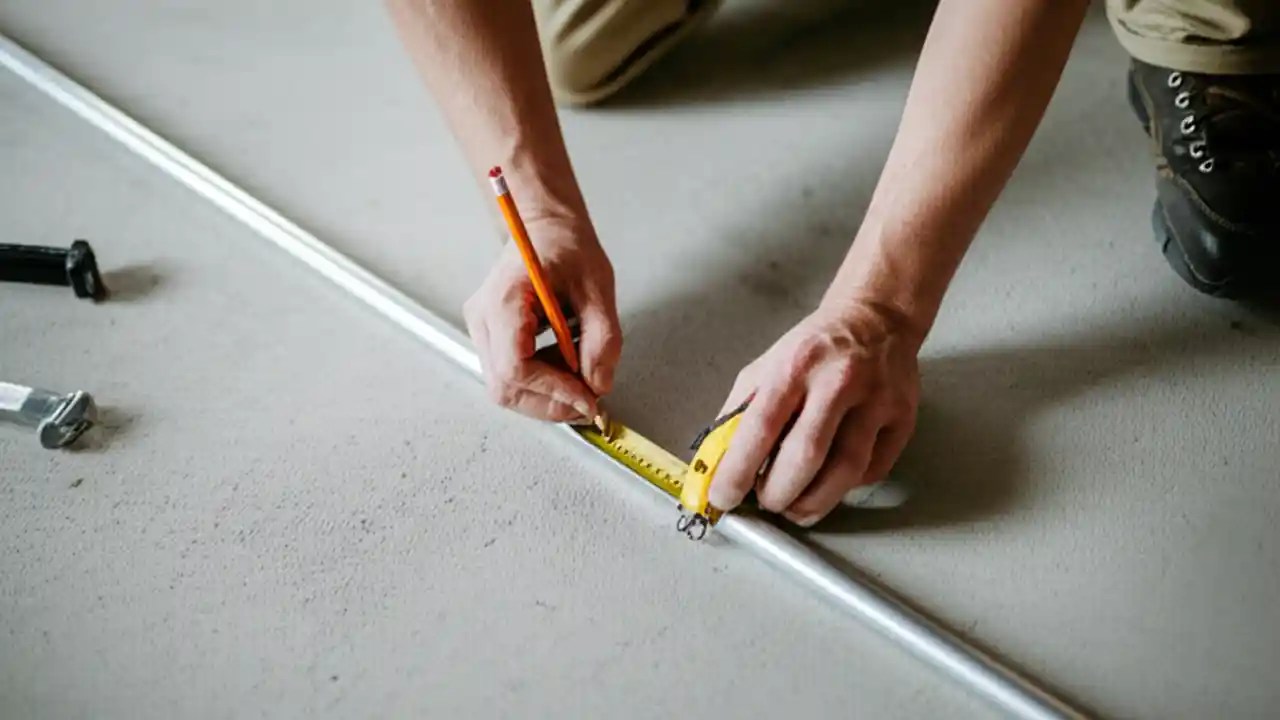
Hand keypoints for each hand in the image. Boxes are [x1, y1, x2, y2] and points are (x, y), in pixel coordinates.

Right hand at [463, 219, 621, 422]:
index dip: (553, 391)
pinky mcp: (492, 337)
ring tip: (579, 374)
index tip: (588, 398)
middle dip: (549, 402)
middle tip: (588, 400)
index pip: (516, 367)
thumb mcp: (597, 287)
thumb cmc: (566, 246)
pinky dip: (541, 382)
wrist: (544, 226)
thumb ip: (602, 338)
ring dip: (547, 394)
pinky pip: (510, 375)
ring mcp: (482, 329)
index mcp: (505, 300)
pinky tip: (565, 365)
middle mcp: (483, 318)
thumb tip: (599, 384)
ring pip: (506, 387)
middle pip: (505, 387)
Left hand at [709, 300, 920, 525]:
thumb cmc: (814, 349)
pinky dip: (846, 488)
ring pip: (845, 471)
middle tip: (767, 503)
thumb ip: (740, 413)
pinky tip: (830, 483)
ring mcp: (877, 400)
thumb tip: (718, 465)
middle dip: (778, 494)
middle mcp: (839, 380)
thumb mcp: (766, 367)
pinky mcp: (903, 418)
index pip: (761, 427)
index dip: (738, 470)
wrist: (878, 318)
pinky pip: (872, 470)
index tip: (723, 497)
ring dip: (813, 502)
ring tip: (795, 507)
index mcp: (795, 365)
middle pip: (806, 456)